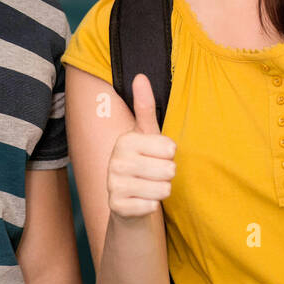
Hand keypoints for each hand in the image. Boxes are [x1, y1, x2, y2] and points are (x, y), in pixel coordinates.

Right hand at [106, 75, 176, 218]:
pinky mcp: (117, 207)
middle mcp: (115, 161)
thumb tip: (140, 76)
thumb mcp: (147, 135)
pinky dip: (152, 206)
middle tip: (154, 174)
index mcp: (125, 141)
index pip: (169, 149)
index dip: (169, 155)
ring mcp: (113, 184)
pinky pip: (151, 207)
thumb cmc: (143, 163)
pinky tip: (142, 201)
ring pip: (162, 189)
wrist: (129, 201)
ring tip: (150, 187)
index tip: (158, 156)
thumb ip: (145, 107)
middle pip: (168, 169)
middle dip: (167, 174)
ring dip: (161, 190)